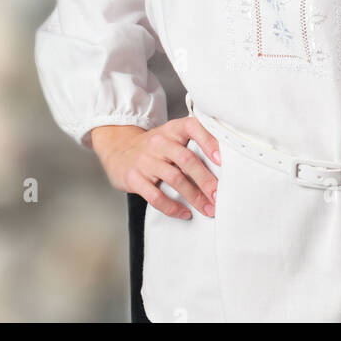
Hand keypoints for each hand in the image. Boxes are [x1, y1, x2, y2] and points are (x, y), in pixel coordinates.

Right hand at [90, 116, 220, 219]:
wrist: (118, 148)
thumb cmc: (154, 147)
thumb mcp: (171, 135)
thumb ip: (192, 143)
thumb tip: (222, 163)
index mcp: (172, 129)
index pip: (192, 127)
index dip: (208, 141)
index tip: (221, 160)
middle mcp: (159, 142)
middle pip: (187, 159)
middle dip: (206, 180)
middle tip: (219, 195)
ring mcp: (146, 160)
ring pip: (174, 179)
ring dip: (194, 196)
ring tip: (208, 208)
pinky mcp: (134, 178)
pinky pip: (155, 196)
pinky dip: (172, 207)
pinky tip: (184, 213)